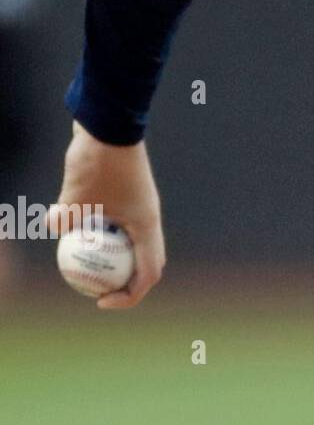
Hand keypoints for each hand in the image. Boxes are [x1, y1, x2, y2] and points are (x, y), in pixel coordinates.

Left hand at [47, 120, 165, 308]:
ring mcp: (142, 208)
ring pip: (135, 245)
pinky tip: (78, 235)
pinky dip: (106, 240)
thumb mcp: (74, 194)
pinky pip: (123, 228)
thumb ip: (64, 219)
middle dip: (126, 283)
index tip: (100, 301)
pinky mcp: (131, 197)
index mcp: (146, 225)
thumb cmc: (98, 161)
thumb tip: (53, 230)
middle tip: (98, 291)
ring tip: (85, 268)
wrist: (112, 124)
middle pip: (147, 263)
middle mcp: (149, 219)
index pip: (148, 274)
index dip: (128, 296)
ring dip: (116, 261)